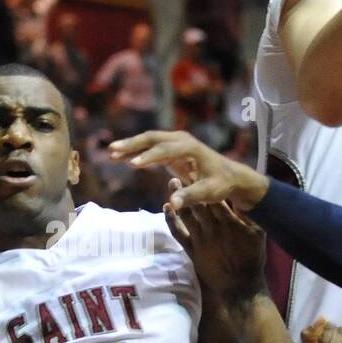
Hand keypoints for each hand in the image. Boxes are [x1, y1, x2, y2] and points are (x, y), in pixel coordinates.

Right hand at [109, 129, 268, 212]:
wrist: (230, 176)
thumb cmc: (220, 184)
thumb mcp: (208, 192)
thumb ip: (190, 196)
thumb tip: (172, 204)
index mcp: (190, 148)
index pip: (165, 150)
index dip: (148, 157)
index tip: (133, 165)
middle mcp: (181, 140)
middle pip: (152, 138)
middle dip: (132, 145)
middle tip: (113, 151)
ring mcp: (175, 142)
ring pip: (149, 140)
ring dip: (130, 146)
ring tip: (111, 153)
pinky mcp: (171, 149)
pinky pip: (150, 147)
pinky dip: (136, 151)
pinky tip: (121, 158)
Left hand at [165, 178, 264, 299]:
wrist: (239, 287)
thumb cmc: (251, 260)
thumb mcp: (258, 236)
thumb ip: (249, 217)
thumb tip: (243, 197)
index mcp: (231, 223)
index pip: (217, 198)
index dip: (207, 182)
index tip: (200, 168)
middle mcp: (214, 229)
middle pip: (199, 202)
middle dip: (190, 185)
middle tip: (181, 167)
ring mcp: (201, 240)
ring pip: (187, 215)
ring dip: (178, 198)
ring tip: (172, 181)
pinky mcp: (192, 251)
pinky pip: (178, 233)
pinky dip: (170, 220)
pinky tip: (165, 208)